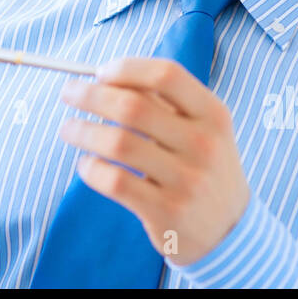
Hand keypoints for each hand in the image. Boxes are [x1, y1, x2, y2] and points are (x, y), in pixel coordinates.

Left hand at [57, 56, 249, 264]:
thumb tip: (106, 76)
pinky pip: (115, 182)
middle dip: (90, 95)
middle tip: (68, 93)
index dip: (127, 69)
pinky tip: (87, 164)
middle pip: (133, 107)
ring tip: (68, 129)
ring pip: (118, 144)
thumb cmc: (202, 166)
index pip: (167, 75)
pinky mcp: (167, 212)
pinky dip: (91, 169)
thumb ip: (163, 102)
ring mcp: (187, 181)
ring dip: (82, 131)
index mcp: (213, 114)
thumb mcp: (202, 129)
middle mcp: (203, 145)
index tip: (99, 72)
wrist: (229, 230)